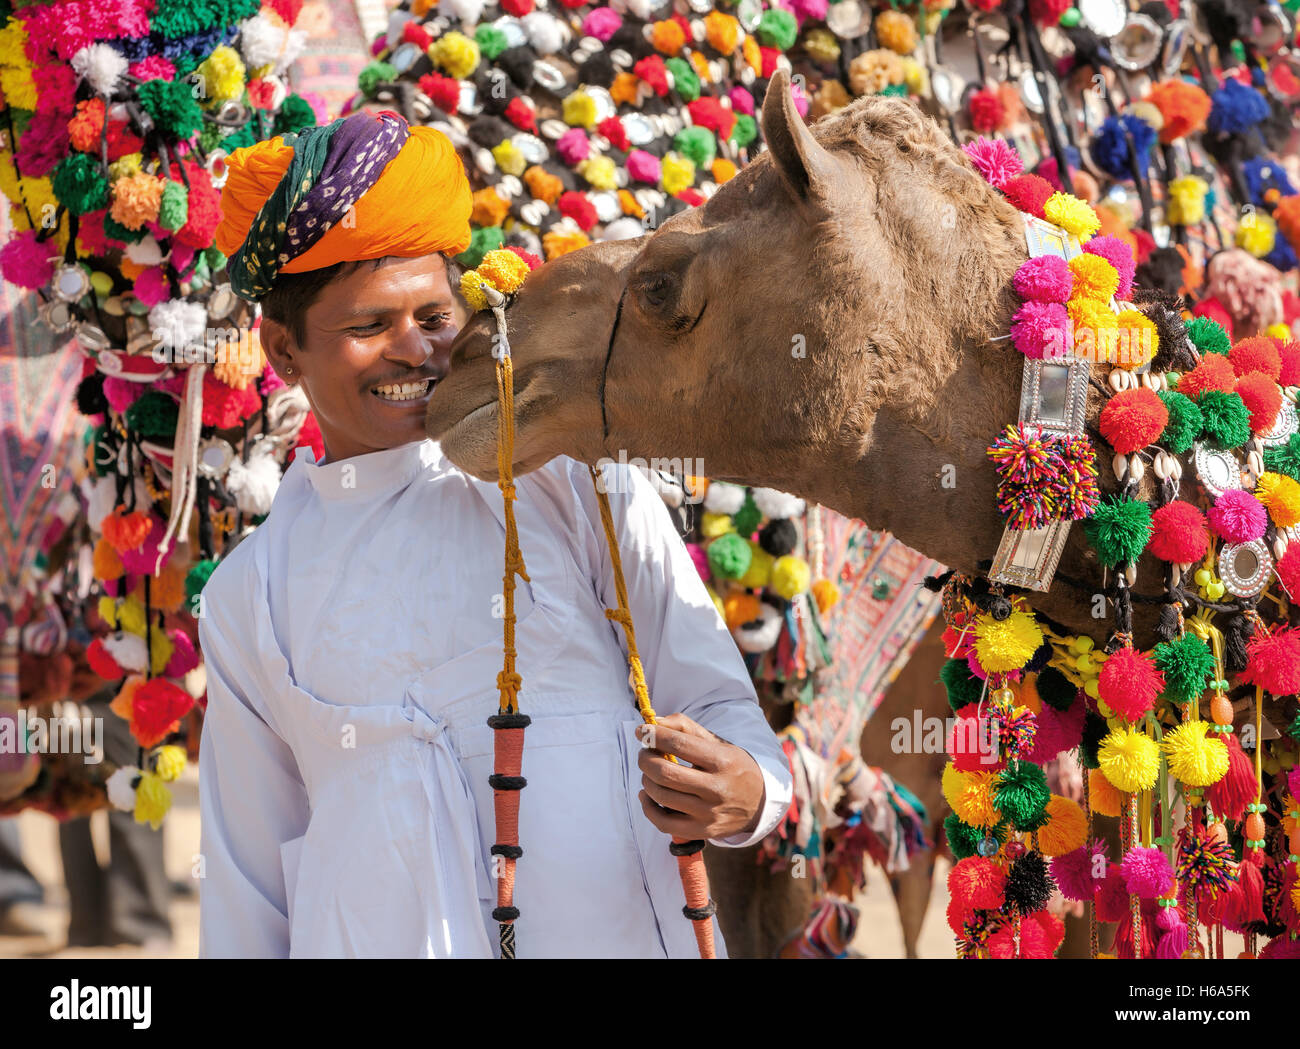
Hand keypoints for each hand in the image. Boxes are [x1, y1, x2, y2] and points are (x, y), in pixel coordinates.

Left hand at [635, 713, 765, 840]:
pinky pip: (663, 823)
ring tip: (650, 772)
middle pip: (665, 772)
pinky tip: (647, 795)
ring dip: (646, 779)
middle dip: (645, 759)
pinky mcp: (702, 831)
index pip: (679, 744)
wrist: (760, 802)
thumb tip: (653, 723)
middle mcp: (717, 789)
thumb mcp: (717, 742)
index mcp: (722, 760)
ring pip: (661, 796)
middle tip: (645, 753)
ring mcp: (709, 813)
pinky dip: (647, 807)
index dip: (654, 735)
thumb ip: (685, 728)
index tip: (642, 731)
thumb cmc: (731, 766)